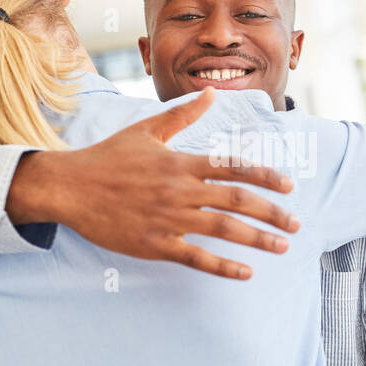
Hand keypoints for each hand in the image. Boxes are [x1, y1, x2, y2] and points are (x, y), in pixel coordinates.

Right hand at [6, 86, 299, 278]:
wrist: (69, 187)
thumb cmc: (108, 157)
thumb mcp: (146, 130)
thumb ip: (183, 115)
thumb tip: (211, 92)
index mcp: (181, 162)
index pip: (233, 167)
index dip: (264, 176)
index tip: (288, 186)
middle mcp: (180, 190)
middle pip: (237, 200)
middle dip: (272, 212)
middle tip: (296, 224)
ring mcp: (168, 218)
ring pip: (223, 229)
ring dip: (257, 239)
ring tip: (282, 246)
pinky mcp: (154, 244)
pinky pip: (195, 257)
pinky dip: (223, 266)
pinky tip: (246, 273)